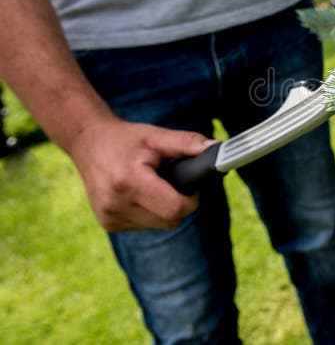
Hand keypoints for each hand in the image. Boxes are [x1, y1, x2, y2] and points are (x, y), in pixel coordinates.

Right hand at [66, 116, 214, 231]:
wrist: (89, 143)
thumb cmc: (126, 139)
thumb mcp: (157, 137)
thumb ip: (188, 143)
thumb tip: (217, 147)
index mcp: (129, 182)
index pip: (175, 210)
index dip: (190, 200)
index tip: (190, 185)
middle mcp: (116, 205)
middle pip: (170, 221)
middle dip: (179, 204)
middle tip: (173, 182)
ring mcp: (109, 217)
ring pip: (158, 225)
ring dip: (164, 208)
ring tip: (153, 184)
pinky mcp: (108, 224)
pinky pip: (144, 225)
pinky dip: (150, 212)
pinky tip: (140, 193)